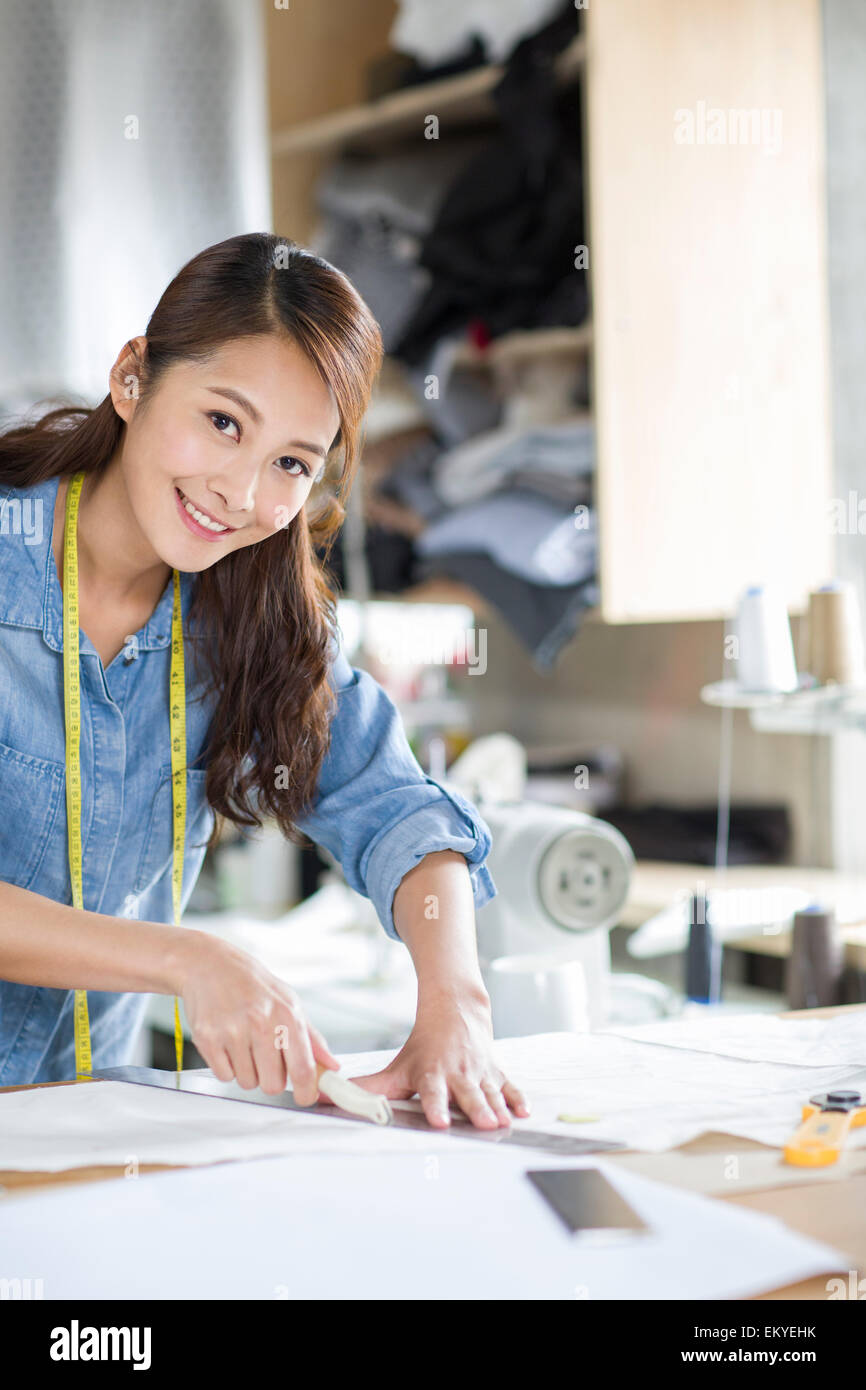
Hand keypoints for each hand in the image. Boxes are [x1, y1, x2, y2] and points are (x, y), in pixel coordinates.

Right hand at [178, 933, 339, 1103]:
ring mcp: (232, 1031)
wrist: (210, 965)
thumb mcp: (289, 1002)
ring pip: (247, 1082)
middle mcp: (261, 1023)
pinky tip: (228, 1042)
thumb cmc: (253, 985)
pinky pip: (224, 1076)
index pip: (303, 1069)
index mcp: (287, 1015)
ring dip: (248, 1070)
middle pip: (273, 1085)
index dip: (307, 1092)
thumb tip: (332, 1066)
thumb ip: (312, 1038)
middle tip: (265, 1055)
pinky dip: (227, 1066)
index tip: (305, 1097)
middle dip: (271, 1078)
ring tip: (244, 1042)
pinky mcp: (207, 1039)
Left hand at [349, 987, 529, 1129]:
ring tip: (505, 1122)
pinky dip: (518, 1098)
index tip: (438, 1121)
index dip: (436, 1106)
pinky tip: (525, 1112)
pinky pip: (510, 1086)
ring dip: (499, 1106)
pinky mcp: (496, 1072)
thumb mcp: (396, 1068)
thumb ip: (365, 1088)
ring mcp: (479, 1072)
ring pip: (491, 1091)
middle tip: (485, 1124)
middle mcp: (458, 1073)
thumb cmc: (423, 1047)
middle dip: (476, 1109)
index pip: (433, 1092)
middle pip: (467, 1094)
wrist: (456, 1013)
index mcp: (433, 1073)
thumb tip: (323, 1096)